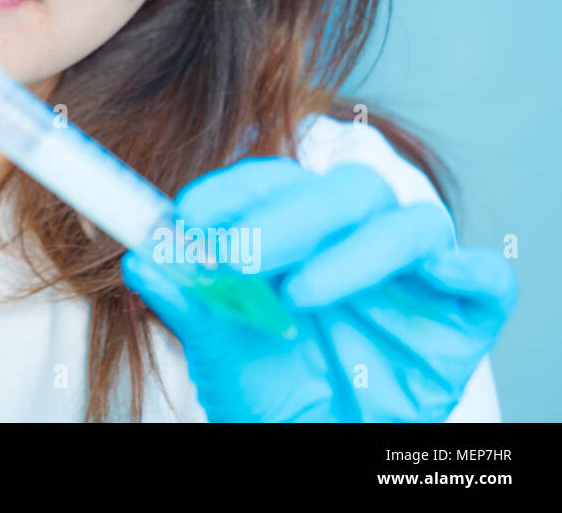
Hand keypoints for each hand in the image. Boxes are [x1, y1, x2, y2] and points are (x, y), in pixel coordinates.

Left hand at [119, 156, 516, 421]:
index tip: (188, 216)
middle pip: (341, 192)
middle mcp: (357, 239)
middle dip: (288, 216)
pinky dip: (469, 269)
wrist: (316, 446)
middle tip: (237, 255)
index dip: (235, 189)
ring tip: (298, 295)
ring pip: (410, 223)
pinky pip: (485, 279)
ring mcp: (414, 275)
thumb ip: (189, 304)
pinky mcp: (464, 317)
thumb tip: (144, 259)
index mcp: (299, 232)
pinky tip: (437, 274)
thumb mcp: (221, 353)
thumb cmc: (272, 391)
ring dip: (355, 251)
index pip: (274, 183)